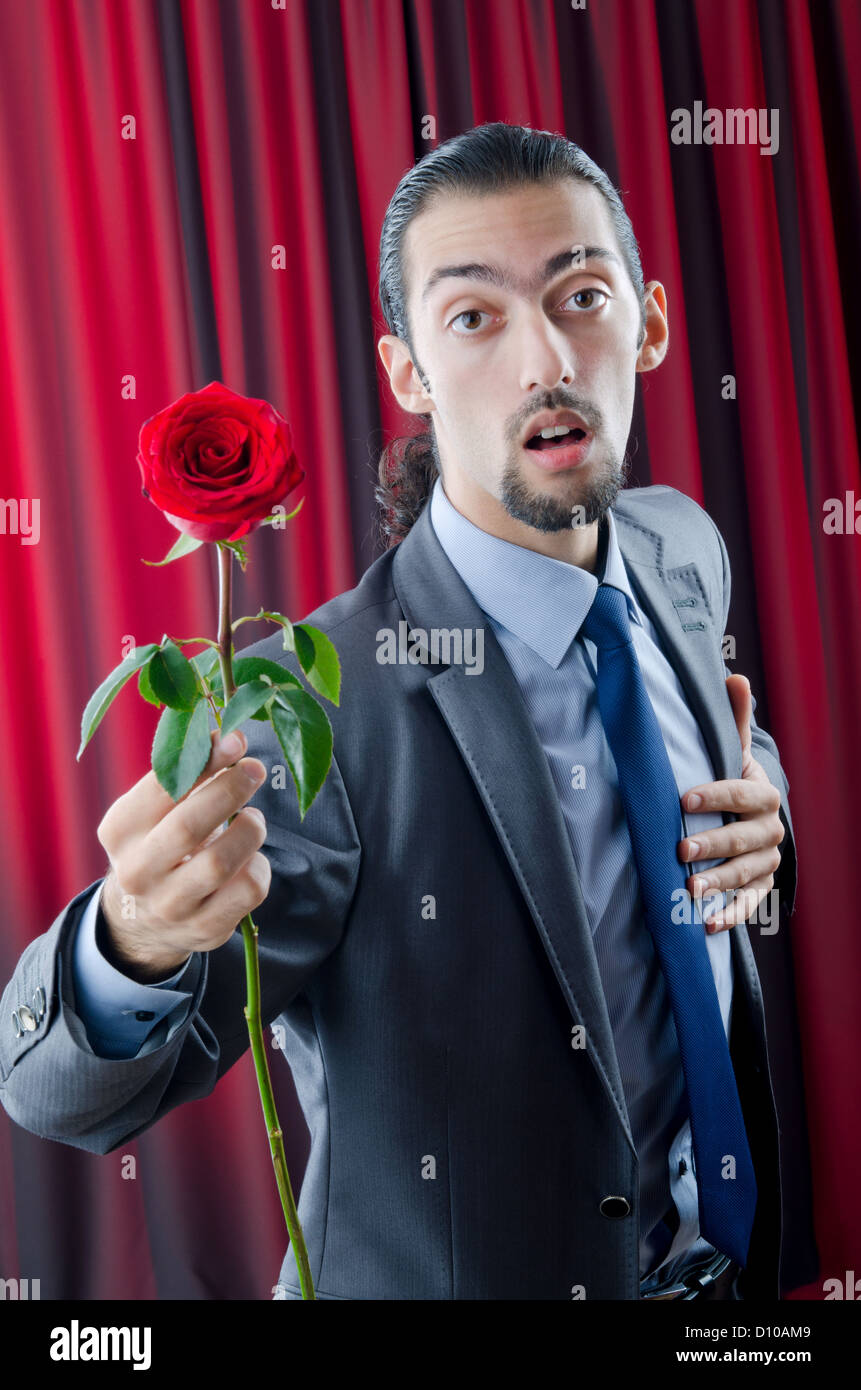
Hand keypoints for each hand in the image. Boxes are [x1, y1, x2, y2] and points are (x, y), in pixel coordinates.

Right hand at [96, 728, 270, 980]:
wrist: (143, 919)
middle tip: (254, 770)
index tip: (235, 740)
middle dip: (230, 790)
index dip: (204, 760)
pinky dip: (259, 865)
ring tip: (251, 821)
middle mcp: (137, 872)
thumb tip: (230, 737)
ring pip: (222, 862)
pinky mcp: (205, 929)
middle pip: (190, 827)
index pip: (162, 788)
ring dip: (249, 830)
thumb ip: (187, 774)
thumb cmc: (159, 843)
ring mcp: (170, 907)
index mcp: (120, 830)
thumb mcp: (156, 809)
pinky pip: (248, 890)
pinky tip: (249, 859)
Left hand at [677, 674, 783, 932]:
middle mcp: (769, 830)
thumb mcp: (731, 752)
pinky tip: (707, 925)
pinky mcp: (759, 888)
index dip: (714, 796)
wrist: (754, 817)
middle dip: (713, 844)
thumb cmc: (733, 781)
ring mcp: (766, 861)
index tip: (684, 800)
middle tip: (681, 850)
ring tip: (690, 889)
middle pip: (742, 839)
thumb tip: (734, 676)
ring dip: (719, 883)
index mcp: (761, 794)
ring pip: (745, 873)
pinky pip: (749, 905)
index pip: (739, 794)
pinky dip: (730, 916)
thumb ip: (731, 720)